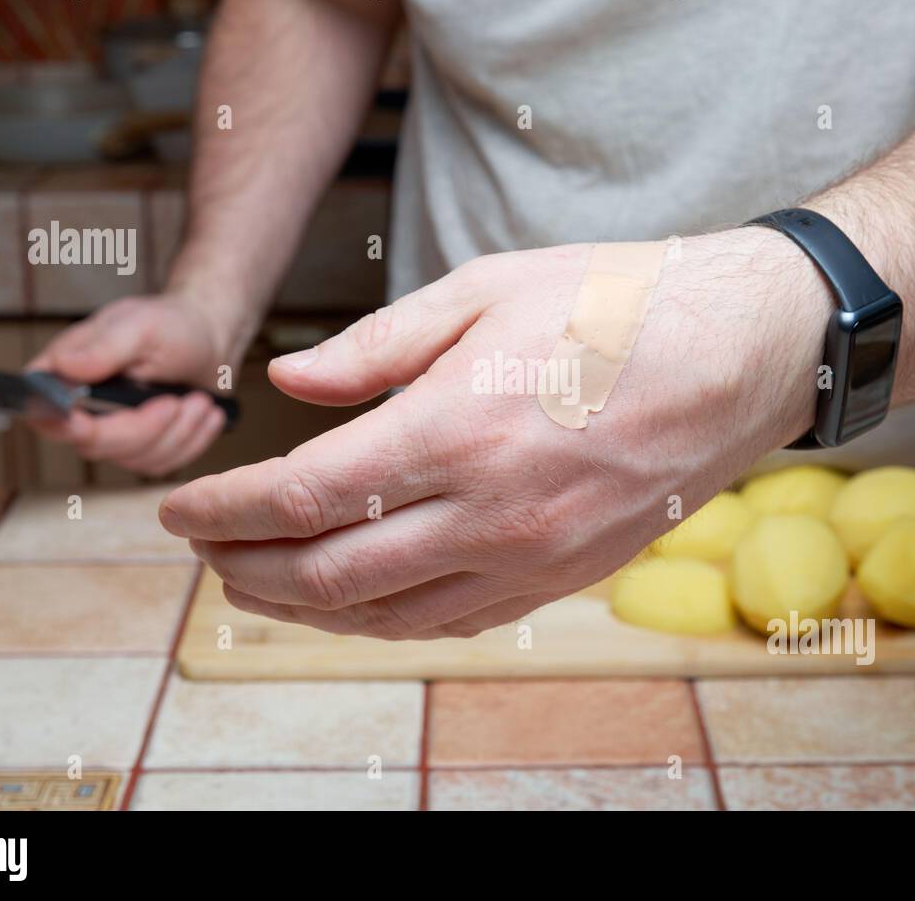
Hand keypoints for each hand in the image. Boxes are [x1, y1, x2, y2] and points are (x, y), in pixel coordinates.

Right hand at [27, 290, 237, 475]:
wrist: (212, 339)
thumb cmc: (173, 324)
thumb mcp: (141, 327)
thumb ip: (105, 347)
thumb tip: (65, 366)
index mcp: (66, 373)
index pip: (45, 413)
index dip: (64, 424)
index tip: (87, 422)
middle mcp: (83, 408)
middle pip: (96, 445)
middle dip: (145, 427)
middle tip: (176, 402)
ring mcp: (114, 432)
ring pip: (135, 459)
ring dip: (178, 432)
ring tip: (200, 400)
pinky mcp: (145, 448)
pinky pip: (163, 463)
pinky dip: (192, 441)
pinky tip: (207, 415)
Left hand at [160, 229, 830, 637]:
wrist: (736, 356)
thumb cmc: (614, 308)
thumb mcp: (484, 292)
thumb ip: (375, 347)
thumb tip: (289, 383)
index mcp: (455, 429)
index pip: (299, 497)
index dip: (223, 512)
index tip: (179, 512)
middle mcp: (487, 512)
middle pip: (326, 574)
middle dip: (245, 570)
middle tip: (204, 556)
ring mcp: (528, 559)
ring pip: (382, 615)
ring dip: (302, 609)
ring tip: (256, 587)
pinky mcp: (559, 580)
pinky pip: (448, 622)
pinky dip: (380, 620)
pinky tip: (352, 601)